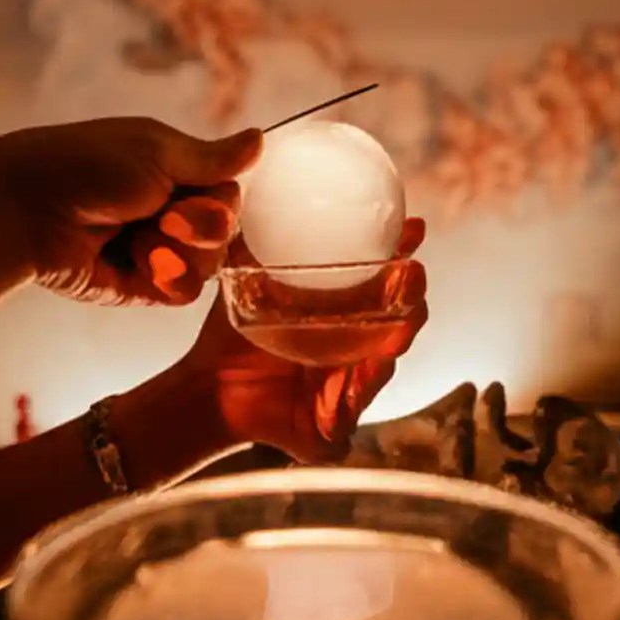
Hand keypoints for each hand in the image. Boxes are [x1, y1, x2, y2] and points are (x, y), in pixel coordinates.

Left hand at [0, 118, 261, 304]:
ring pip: (208, 265)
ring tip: (140, 241)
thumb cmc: (86, 166)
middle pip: (224, 231)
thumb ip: (213, 158)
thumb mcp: (157, 151)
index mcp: (172, 169)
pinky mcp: (141, 286)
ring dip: (179, 253)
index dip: (218, 199)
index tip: (188, 193)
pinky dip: (167, 278)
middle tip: (162, 216)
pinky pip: (184, 292)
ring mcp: (155, 250)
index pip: (228, 191)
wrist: (25, 211)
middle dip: (199, 227)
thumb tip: (261, 139)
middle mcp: (167, 209)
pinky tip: (141, 264)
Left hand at [175, 218, 428, 463]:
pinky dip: (357, 393)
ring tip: (394, 330)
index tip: (412, 230)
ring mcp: (349, 391)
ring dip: (392, 345)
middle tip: (409, 276)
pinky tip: (360, 378)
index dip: (404, 259)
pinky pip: (352, 413)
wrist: (207, 387)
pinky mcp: (332, 431)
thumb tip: (259, 188)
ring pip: (382, 367)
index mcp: (347, 319)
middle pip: (399, 325)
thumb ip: (262, 241)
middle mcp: (356, 353)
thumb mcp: (250, 282)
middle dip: (410, 301)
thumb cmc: (233, 334)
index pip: (388, 287)